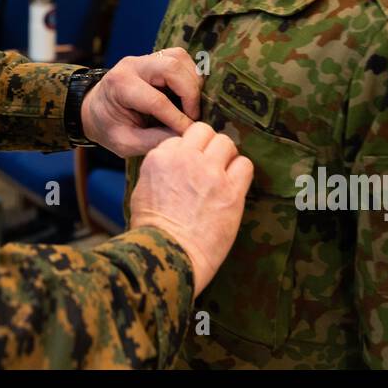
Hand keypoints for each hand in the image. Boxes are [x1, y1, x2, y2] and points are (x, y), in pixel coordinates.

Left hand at [80, 47, 201, 157]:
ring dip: (192, 81)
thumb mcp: (124, 143)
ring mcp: (144, 58)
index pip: (157, 100)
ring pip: (179, 58)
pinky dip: (189, 74)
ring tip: (190, 105)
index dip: (178, 119)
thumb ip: (153, 140)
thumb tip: (184, 136)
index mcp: (119, 86)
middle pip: (171, 68)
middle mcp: (132, 66)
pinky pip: (180, 57)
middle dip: (189, 94)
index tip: (189, 132)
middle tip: (193, 116)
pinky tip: (187, 93)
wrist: (95, 109)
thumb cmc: (109, 127)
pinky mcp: (154, 57)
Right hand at [129, 121, 252, 293]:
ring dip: (226, 156)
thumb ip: (159, 170)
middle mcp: (185, 158)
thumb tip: (173, 165)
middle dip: (208, 145)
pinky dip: (241, 172)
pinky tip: (234, 186)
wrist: (170, 255)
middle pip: (204, 131)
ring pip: (226, 143)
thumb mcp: (142, 191)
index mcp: (160, 158)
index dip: (188, 150)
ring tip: (223, 173)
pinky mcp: (231, 191)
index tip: (190, 164)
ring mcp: (210, 172)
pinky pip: (245, 165)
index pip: (181, 137)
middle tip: (210, 163)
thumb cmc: (152, 231)